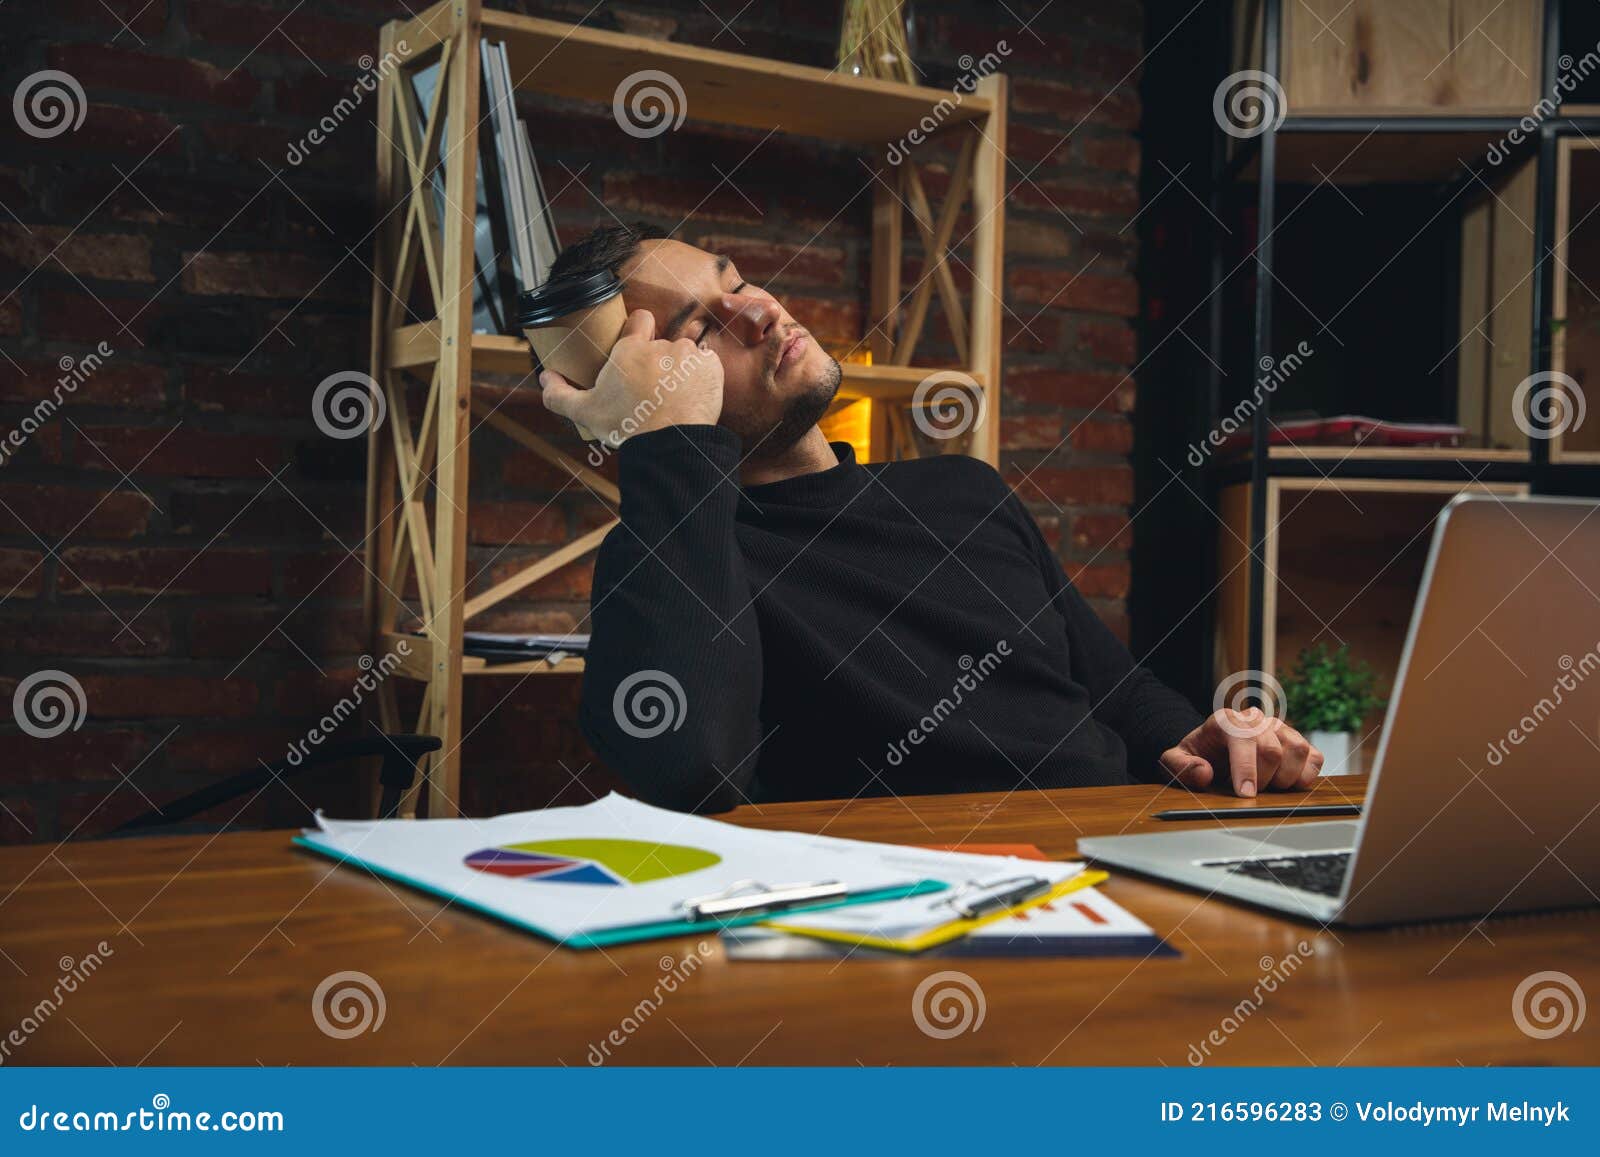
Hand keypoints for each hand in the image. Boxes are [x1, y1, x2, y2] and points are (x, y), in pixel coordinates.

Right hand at [539, 308, 722, 445]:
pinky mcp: (711, 368)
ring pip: (686, 355)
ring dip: (683, 371)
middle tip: (655, 390)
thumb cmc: (628, 427)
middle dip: (661, 363)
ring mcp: (688, 355)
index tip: (640, 346)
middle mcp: (661, 345)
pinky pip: (708, 366)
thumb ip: (560, 395)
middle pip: (664, 344)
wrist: (670, 444)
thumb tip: (544, 378)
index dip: (641, 331)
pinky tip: (693, 398)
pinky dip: (703, 379)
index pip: (640, 320)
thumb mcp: (586, 413)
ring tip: (675, 397)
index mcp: (630, 350)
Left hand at [1158, 710, 1322, 796]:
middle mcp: (1256, 720)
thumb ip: (1181, 766)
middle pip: (1272, 749)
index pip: (1243, 740)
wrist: (1212, 749)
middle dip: (1263, 779)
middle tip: (1252, 793)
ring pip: (1297, 750)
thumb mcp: (1174, 761)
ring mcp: (1279, 729)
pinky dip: (1306, 775)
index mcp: (1226, 721)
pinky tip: (1288, 784)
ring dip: (1285, 778)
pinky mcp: (1297, 741)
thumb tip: (1204, 772)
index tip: (1246, 795)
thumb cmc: (1197, 756)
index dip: (1246, 770)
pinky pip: (1314, 757)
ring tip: (1268, 787)